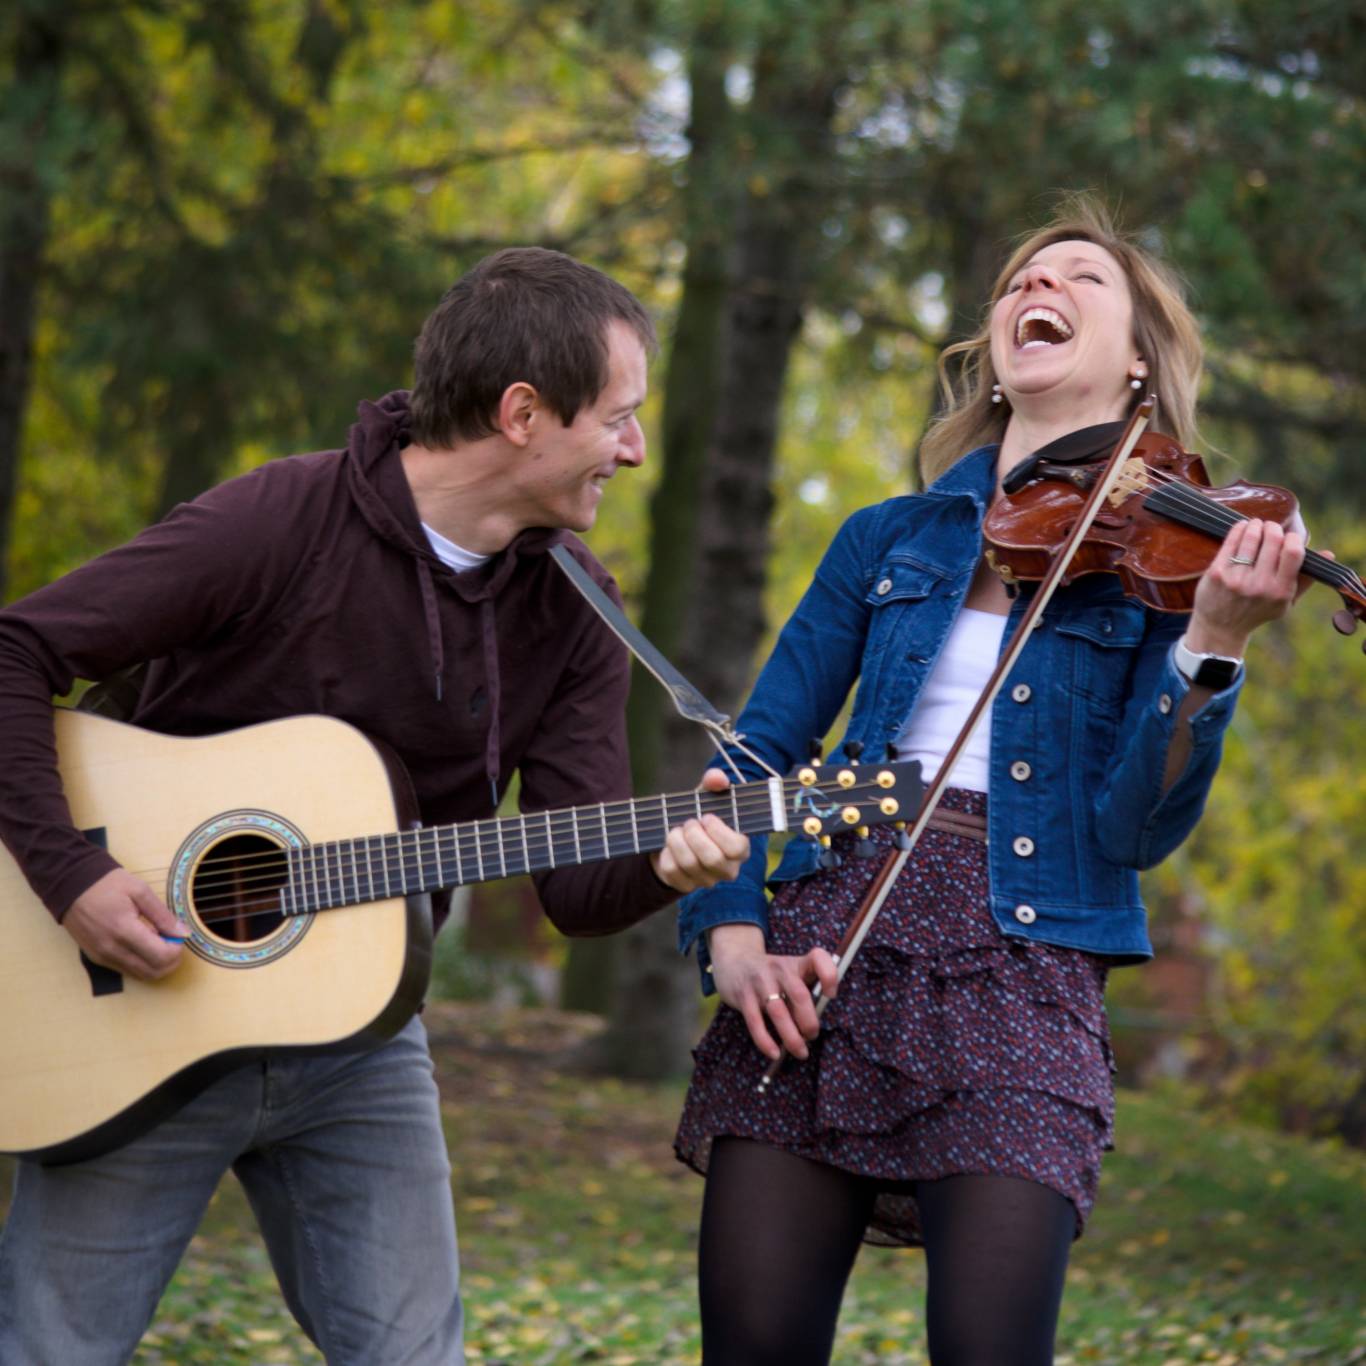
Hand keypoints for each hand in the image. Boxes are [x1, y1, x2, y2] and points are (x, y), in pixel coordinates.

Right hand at [63, 868, 185, 980]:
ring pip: (140, 975)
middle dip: (171, 960)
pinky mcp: (96, 958)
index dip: (177, 949)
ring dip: (156, 963)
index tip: (178, 935)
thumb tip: (183, 933)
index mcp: (124, 931)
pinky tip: (142, 943)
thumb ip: (162, 915)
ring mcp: (102, 957)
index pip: (161, 957)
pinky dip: (141, 962)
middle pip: (153, 972)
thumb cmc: (107, 884)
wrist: (70, 885)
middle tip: (173, 940)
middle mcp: (112, 950)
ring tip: (157, 939)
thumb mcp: (140, 891)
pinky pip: (126, 970)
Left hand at [650, 768, 749, 894]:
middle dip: (694, 835)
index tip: (706, 817)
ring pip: (689, 864)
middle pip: (712, 858)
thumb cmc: (698, 816)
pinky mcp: (685, 886)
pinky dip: (666, 853)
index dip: (719, 831)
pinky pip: (672, 871)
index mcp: (739, 848)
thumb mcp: (706, 797)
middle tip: (688, 823)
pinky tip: (669, 846)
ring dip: (677, 841)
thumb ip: (714, 783)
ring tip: (676, 831)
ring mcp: (706, 880)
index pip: (737, 847)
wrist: (675, 838)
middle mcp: (727, 868)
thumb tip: (718, 777)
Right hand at [707, 922, 839, 1060]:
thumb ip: (805, 993)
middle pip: (800, 995)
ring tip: (800, 1052)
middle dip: (809, 1022)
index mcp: (796, 963)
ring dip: (792, 1037)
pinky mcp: (743, 996)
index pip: (818, 958)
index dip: (829, 975)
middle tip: (812, 1036)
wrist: (734, 962)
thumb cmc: (771, 976)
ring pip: (779, 1012)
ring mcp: (760, 982)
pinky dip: (766, 1041)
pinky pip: (755, 1022)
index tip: (830, 995)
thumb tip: (813, 1027)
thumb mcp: (790, 973)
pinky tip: (774, 1053)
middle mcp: (779, 969)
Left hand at [1187, 518, 1306, 657]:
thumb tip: (1328, 553)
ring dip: (1256, 525)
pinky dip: (1239, 528)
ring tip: (1258, 525)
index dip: (1293, 538)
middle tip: (1271, 528)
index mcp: (1280, 591)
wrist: (1221, 628)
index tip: (1289, 537)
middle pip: (1273, 539)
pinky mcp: (1217, 573)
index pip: (1293, 552)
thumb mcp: (1285, 602)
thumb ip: (1305, 578)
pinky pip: (1231, 542)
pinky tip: (1243, 527)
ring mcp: (1236, 579)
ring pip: (1251, 537)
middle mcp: (1259, 585)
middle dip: (1274, 528)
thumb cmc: (1257, 611)